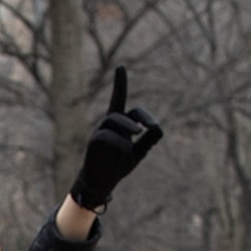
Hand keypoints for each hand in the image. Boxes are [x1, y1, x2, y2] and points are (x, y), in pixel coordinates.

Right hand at [66, 67, 165, 213]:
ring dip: (128, 125)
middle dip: (141, 117)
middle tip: (150, 130)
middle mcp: (107, 124)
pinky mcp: (92, 144)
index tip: (120, 66)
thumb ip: (149, 139)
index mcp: (118, 123)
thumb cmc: (118, 165)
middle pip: (122, 110)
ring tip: (139, 134)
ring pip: (114, 119)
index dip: (120, 83)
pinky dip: (120, 142)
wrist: (101, 184)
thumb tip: (157, 128)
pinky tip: (127, 150)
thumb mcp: (139, 152)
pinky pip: (106, 136)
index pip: (119, 99)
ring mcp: (98, 132)